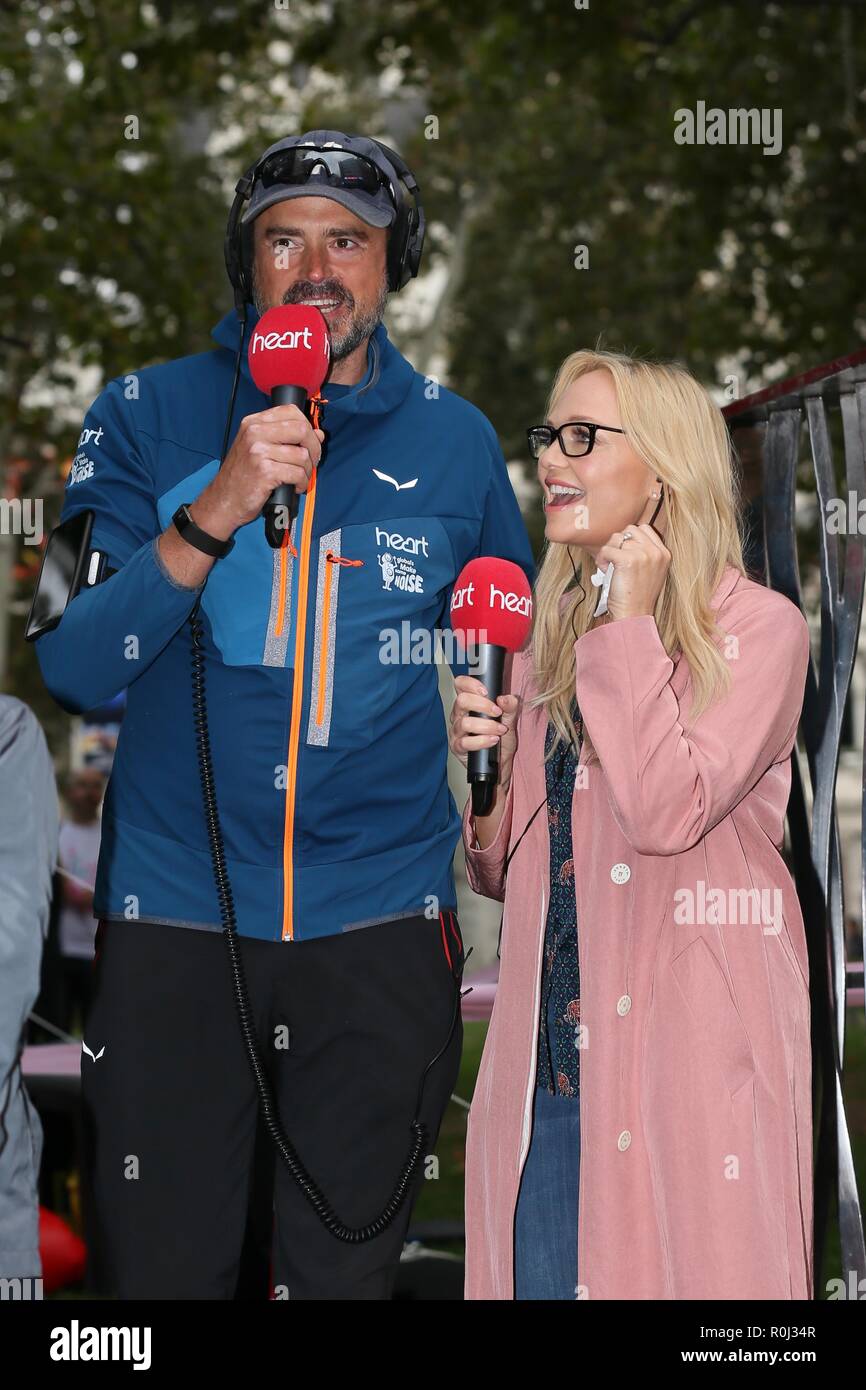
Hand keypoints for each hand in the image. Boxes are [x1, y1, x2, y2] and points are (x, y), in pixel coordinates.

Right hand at [191, 405, 324, 538]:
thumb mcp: (259, 449)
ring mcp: (258, 451)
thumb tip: (318, 434)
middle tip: (311, 462)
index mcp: (253, 423)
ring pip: (302, 455)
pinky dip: (301, 483)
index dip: (307, 426)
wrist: (223, 500)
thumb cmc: (242, 476)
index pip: (291, 411)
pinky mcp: (264, 471)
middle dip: (314, 448)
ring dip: (307, 471)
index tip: (309, 442)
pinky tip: (295, 487)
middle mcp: (254, 433)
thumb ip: (286, 438)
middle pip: (301, 429)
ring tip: (299, 479)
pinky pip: (297, 473)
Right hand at [449, 675, 519, 787]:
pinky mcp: (457, 747)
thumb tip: (505, 698)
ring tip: (500, 731)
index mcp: (469, 703)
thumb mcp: (510, 720)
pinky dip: (482, 741)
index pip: (460, 685)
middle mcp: (459, 715)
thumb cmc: (501, 739)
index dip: (470, 684)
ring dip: (486, 726)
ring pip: (465, 722)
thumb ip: (510, 707)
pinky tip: (493, 741)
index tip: (486, 692)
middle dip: (483, 705)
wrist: (500, 764)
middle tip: (497, 713)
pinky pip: (465, 742)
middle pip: (461, 700)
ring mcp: (457, 731)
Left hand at [594, 493, 670, 620]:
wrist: (634, 615)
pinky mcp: (627, 560)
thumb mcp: (651, 572)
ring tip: (609, 567)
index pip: (644, 529)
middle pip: (629, 530)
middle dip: (618, 542)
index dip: (630, 538)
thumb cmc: (637, 597)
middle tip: (614, 559)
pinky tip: (605, 571)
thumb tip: (624, 539)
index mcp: (664, 553)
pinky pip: (607, 549)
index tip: (624, 552)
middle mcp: (655, 551)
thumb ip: (645, 554)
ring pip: (616, 538)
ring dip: (609, 551)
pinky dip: (601, 559)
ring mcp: (642, 554)